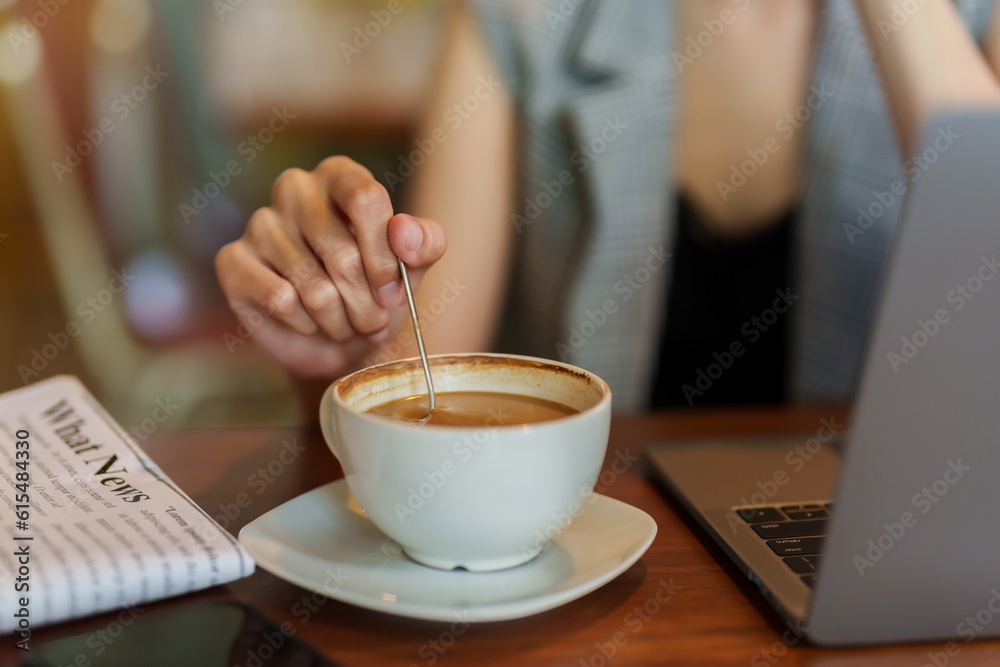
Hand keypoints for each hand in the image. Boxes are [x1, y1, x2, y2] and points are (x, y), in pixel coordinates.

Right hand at [215, 156, 446, 377]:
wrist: (336, 340)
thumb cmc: (375, 292)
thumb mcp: (413, 268)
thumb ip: (425, 243)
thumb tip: (404, 231)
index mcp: (340, 176)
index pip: (366, 199)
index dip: (384, 257)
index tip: (393, 294)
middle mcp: (295, 188)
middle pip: (343, 252)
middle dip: (366, 304)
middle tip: (371, 322)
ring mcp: (260, 222)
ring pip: (314, 287)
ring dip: (340, 320)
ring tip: (343, 323)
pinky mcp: (233, 260)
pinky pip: (281, 300)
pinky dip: (305, 323)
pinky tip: (307, 320)